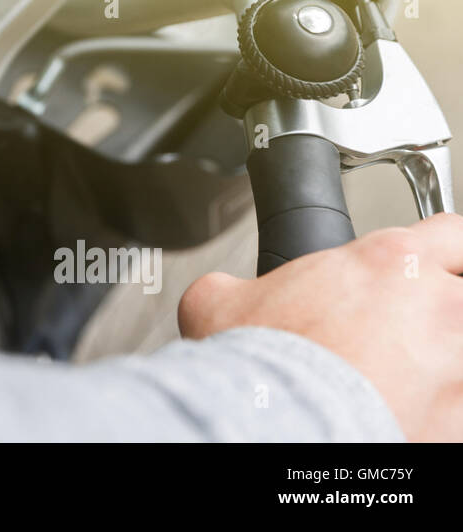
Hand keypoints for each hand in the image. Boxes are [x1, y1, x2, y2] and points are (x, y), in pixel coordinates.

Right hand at [179, 214, 462, 440]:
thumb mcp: (219, 301)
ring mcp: (456, 367)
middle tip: (418, 328)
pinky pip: (461, 410)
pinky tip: (409, 415)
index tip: (439, 263)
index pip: (452, 232)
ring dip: (447, 364)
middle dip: (447, 310)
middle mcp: (437, 308)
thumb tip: (220, 293)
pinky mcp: (458, 419)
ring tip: (411, 377)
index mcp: (388, 263)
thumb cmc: (265, 364)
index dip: (448, 248)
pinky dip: (443, 412)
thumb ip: (236, 286)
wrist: (283, 426)